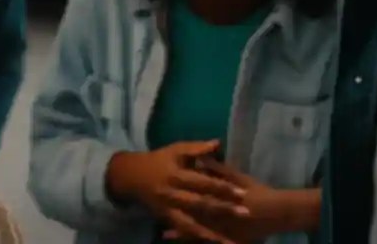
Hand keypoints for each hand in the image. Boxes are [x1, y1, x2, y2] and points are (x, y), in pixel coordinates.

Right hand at [106, 142, 247, 243]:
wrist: (130, 176)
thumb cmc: (157, 160)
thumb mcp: (175, 150)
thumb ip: (196, 148)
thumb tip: (218, 143)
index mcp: (176, 175)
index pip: (203, 182)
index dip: (223, 187)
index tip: (243, 192)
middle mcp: (172, 194)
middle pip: (201, 204)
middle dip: (224, 209)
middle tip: (246, 213)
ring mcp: (168, 209)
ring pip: (192, 224)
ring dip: (213, 233)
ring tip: (231, 240)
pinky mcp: (166, 219)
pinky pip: (184, 231)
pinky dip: (198, 238)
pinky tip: (214, 243)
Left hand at [164, 161, 318, 242]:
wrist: (278, 211)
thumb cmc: (257, 191)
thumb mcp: (238, 178)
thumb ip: (219, 169)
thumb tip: (201, 157)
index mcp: (222, 193)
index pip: (198, 192)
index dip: (180, 189)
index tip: (162, 186)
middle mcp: (222, 212)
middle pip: (195, 211)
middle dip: (176, 210)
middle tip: (157, 208)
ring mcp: (226, 228)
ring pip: (200, 230)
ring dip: (182, 231)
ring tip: (164, 233)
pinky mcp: (230, 238)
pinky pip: (210, 242)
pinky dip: (196, 242)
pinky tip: (184, 243)